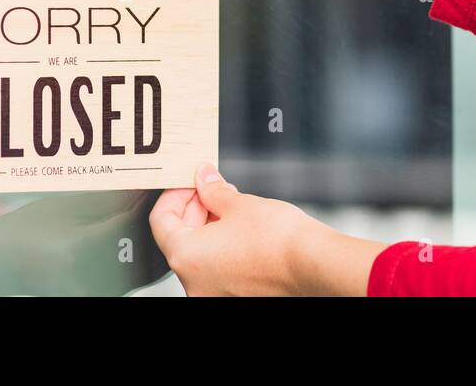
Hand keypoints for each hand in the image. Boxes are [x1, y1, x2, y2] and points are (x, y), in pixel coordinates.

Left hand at [149, 163, 384, 295]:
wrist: (314, 264)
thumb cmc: (280, 241)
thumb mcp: (238, 202)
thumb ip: (212, 190)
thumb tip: (203, 178)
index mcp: (186, 258)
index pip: (161, 221)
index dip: (173, 195)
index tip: (188, 182)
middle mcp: (194, 283)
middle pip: (179, 240)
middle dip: (194, 209)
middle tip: (211, 189)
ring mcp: (214, 294)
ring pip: (199, 255)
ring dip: (209, 227)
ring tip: (231, 205)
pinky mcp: (234, 297)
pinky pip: (217, 269)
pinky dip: (222, 247)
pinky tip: (240, 228)